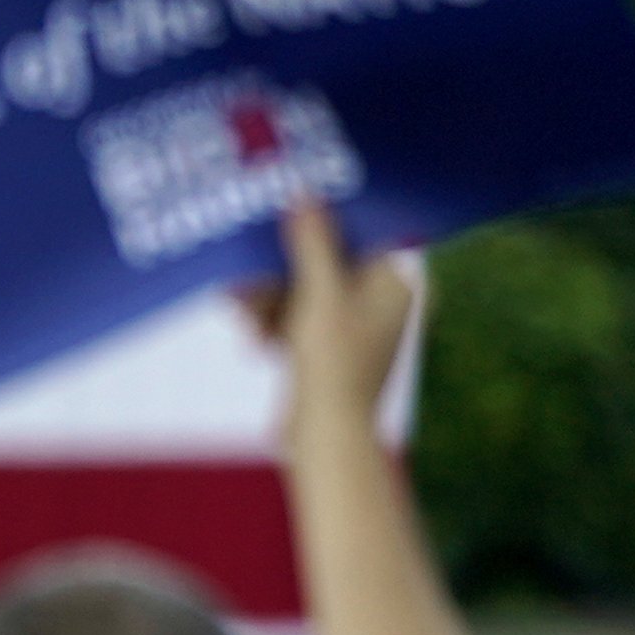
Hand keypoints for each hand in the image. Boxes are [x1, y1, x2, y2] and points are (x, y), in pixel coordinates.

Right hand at [244, 201, 416, 446]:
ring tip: (241, 312)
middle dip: (278, 271)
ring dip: (268, 300)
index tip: (284, 210)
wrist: (327, 440)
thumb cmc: (333, 365)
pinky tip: (253, 337)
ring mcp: (352, 329)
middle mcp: (379, 302)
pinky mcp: (327, 352)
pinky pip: (296, 321)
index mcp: (393, 284)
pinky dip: (273, 324)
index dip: (320, 221)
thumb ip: (312, 243)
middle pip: (322, 263)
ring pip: (301, 293)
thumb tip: (305, 193)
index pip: (358, 233)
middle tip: (245, 274)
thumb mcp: (320, 296)